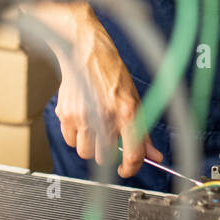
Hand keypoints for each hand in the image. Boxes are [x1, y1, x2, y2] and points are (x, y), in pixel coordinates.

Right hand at [55, 5, 162, 178]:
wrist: (85, 50)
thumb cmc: (111, 71)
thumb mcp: (135, 99)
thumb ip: (143, 131)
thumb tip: (155, 156)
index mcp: (127, 112)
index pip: (132, 154)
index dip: (131, 168)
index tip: (127, 169)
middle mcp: (104, 115)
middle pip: (105, 158)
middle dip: (108, 153)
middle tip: (109, 139)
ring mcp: (82, 115)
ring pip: (85, 152)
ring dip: (90, 146)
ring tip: (94, 129)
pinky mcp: (65, 113)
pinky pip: (69, 140)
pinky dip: (75, 136)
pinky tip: (81, 121)